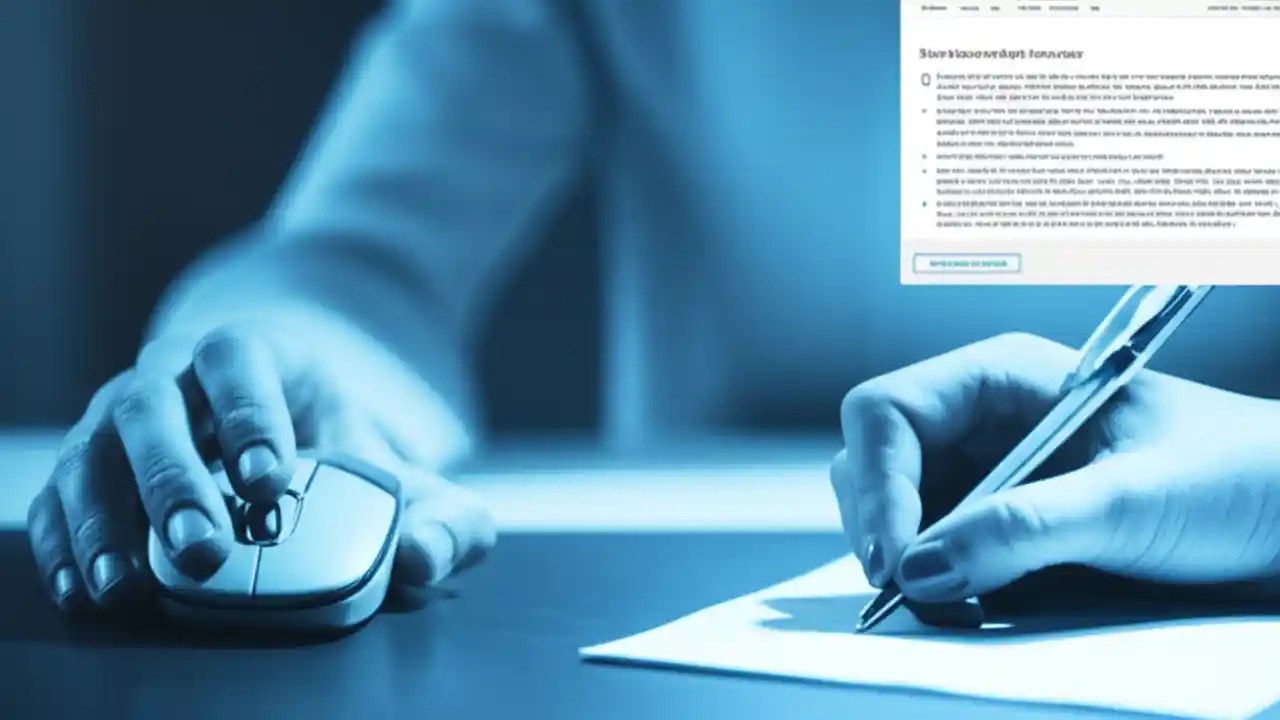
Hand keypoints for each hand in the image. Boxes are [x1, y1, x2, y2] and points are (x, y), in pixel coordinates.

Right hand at [26, 322, 494, 612]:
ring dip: (106, 516)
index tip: (270, 480)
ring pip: (92, 449)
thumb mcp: (404, 484)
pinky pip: (58, 497)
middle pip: (154, 406)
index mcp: (256, 358)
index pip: (240, 360)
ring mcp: (121, 421)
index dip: (250, 413)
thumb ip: (442, 518)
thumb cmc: (342, 463)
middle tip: (203, 546)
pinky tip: (88, 586)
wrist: (285, 454)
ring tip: (129, 583)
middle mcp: (175, 379)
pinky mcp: (88, 470)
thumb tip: (424, 559)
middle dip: (174, 477)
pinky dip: (65, 540)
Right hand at [832, 332, 1279, 610]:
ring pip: (896, 512)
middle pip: (874, 462)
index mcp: (1003, 377)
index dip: (877, 482)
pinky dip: (935, 584)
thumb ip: (1022, 528)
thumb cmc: (1240, 477)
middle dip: (881, 525)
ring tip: (950, 604)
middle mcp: (984, 422)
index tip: (896, 556)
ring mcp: (989, 475)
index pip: (887, 412)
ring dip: (906, 560)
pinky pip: (936, 552)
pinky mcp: (1004, 526)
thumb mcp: (1132, 500)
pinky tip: (967, 604)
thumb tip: (920, 567)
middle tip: (909, 589)